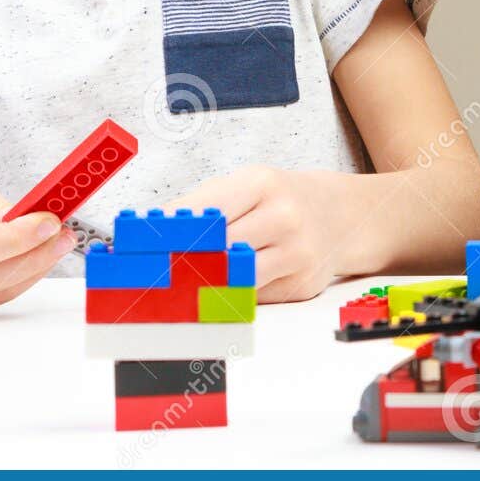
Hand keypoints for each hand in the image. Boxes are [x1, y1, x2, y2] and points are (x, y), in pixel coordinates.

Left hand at [166, 165, 346, 302]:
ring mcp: (296, 254)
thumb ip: (204, 205)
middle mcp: (283, 217)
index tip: (141, 247)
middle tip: (152, 273)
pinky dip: (233, 295)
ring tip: (179, 287)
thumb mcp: (246, 185)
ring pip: (235, 279)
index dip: (170, 232)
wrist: (338, 214)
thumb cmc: (281, 198)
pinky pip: (253, 296)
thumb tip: (155, 228)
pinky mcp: (301, 285)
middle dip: (182, 262)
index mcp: (261, 184)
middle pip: (217, 249)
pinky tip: (220, 290)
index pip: (205, 212)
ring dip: (205, 285)